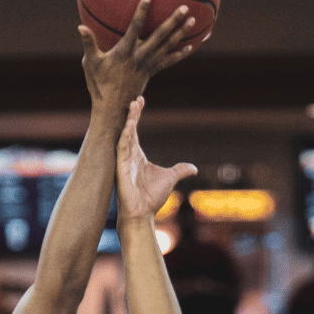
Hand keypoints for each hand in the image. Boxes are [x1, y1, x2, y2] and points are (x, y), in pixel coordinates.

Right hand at [79, 0, 195, 107]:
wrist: (113, 107)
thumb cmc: (99, 83)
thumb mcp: (90, 63)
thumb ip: (89, 43)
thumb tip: (80, 26)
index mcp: (124, 52)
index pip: (134, 28)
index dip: (141, 12)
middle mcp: (139, 57)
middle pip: (159, 36)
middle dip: (173, 21)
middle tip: (185, 8)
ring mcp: (148, 65)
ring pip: (168, 47)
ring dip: (181, 34)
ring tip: (193, 21)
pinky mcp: (151, 72)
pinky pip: (168, 61)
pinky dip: (179, 54)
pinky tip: (190, 47)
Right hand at [116, 97, 197, 221]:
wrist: (142, 214)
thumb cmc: (152, 197)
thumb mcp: (170, 178)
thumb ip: (180, 170)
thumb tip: (193, 168)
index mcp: (137, 156)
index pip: (135, 131)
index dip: (137, 116)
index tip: (139, 100)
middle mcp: (128, 156)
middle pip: (129, 130)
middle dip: (132, 114)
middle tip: (135, 99)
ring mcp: (123, 162)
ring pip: (124, 137)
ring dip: (128, 122)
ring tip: (132, 106)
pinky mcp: (120, 170)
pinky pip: (121, 150)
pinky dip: (124, 138)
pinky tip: (128, 126)